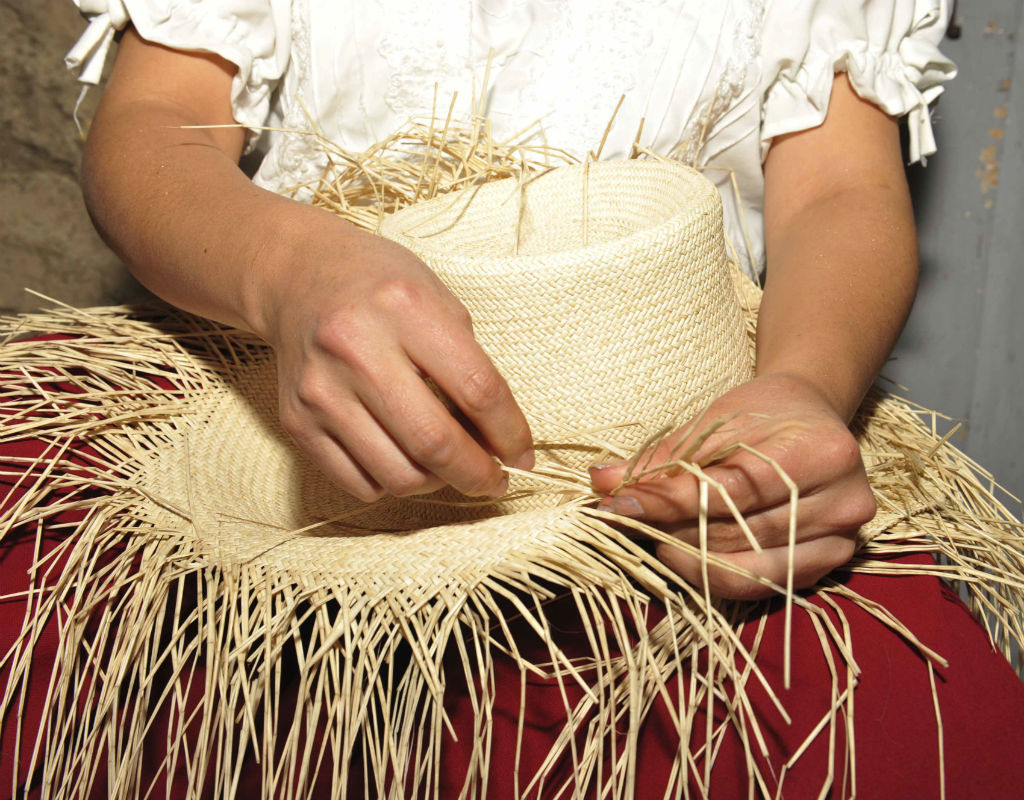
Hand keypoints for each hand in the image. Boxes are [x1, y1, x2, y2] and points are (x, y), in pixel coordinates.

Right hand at [251, 205, 533, 501]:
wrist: (298, 278)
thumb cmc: (381, 288)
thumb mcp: (438, 299)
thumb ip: (469, 363)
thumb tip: (497, 441)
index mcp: (404, 307)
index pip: (477, 388)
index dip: (510, 432)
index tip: (522, 455)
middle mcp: (357, 348)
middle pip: (435, 442)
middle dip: (478, 475)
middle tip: (494, 481)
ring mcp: (321, 389)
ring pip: (397, 475)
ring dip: (436, 484)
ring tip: (448, 468)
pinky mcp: (297, 420)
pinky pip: (359, 483)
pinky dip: (392, 484)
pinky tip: (404, 460)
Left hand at [589, 374, 875, 598]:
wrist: (812, 419)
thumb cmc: (763, 415)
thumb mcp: (713, 422)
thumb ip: (662, 458)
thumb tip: (600, 482)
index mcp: (822, 451)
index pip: (731, 489)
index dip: (669, 500)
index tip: (620, 502)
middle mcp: (844, 501)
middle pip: (737, 531)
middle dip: (671, 527)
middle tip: (626, 520)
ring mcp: (842, 540)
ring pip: (744, 564)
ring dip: (687, 553)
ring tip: (653, 535)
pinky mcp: (830, 565)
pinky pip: (760, 584)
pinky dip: (713, 573)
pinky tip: (683, 554)